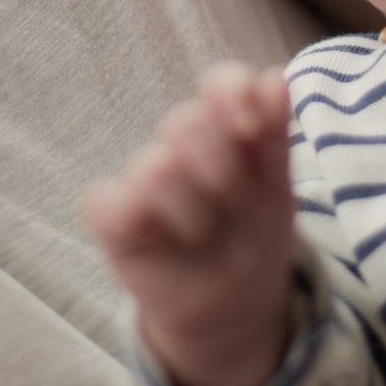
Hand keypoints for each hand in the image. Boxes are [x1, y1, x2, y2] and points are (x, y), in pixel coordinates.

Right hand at [82, 63, 296, 385]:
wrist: (236, 306)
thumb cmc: (253, 238)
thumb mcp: (277, 191)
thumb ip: (275, 135)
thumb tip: (273, 78)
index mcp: (223, 127)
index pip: (220, 83)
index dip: (232, 93)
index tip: (251, 126)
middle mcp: (178, 144)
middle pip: (185, 121)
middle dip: (222, 166)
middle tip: (237, 202)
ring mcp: (141, 177)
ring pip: (154, 165)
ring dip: (192, 208)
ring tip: (205, 234)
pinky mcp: (112, 216)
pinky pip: (108, 200)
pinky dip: (140, 218)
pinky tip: (166, 239)